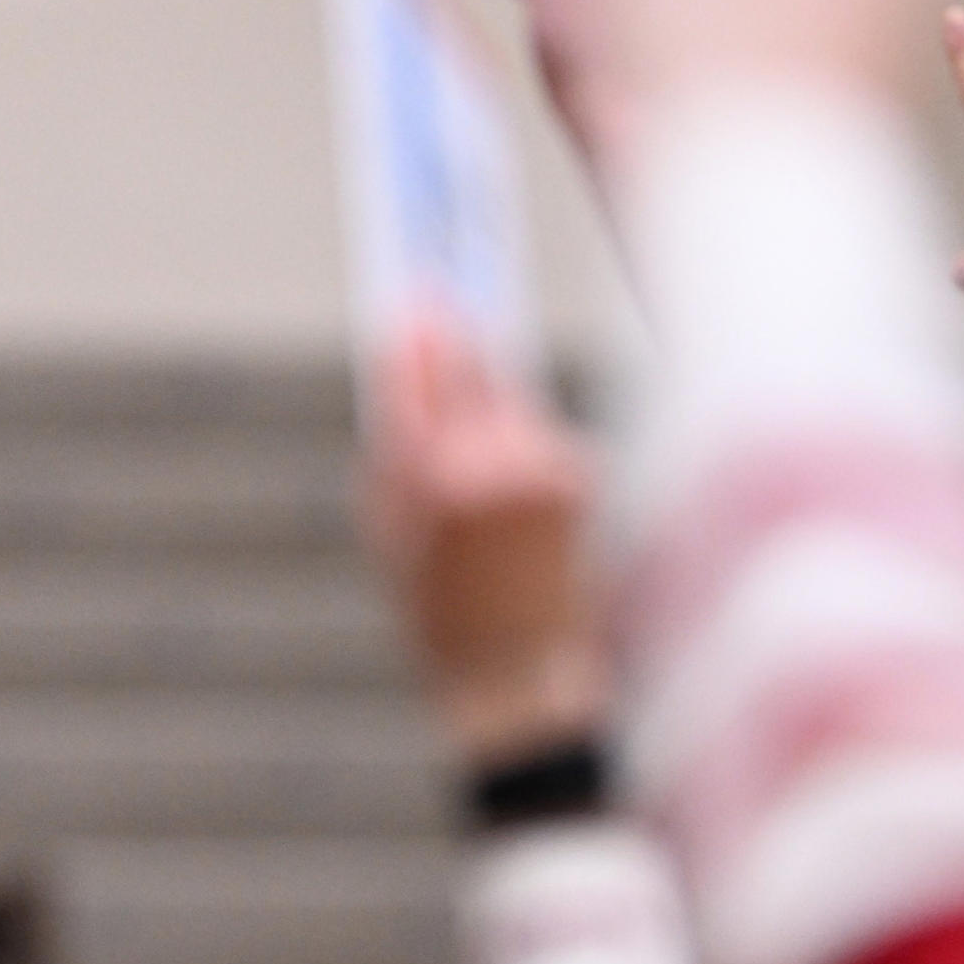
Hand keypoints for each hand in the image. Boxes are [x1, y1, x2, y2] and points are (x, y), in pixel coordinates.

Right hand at [361, 319, 604, 760]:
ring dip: (489, 396)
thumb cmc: (437, 608)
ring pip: (508, 397)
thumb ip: (391, 452)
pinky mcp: (577, 475)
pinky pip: (539, 431)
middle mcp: (487, 463)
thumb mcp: (386, 533)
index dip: (414, 334)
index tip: (413, 297)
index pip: (415, 380)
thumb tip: (406, 375)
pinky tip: (512, 480)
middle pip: (471, 369)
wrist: (518, 670)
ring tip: (474, 433)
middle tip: (442, 293)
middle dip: (455, 334)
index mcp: (428, 479)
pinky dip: (521, 436)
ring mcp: (539, 467)